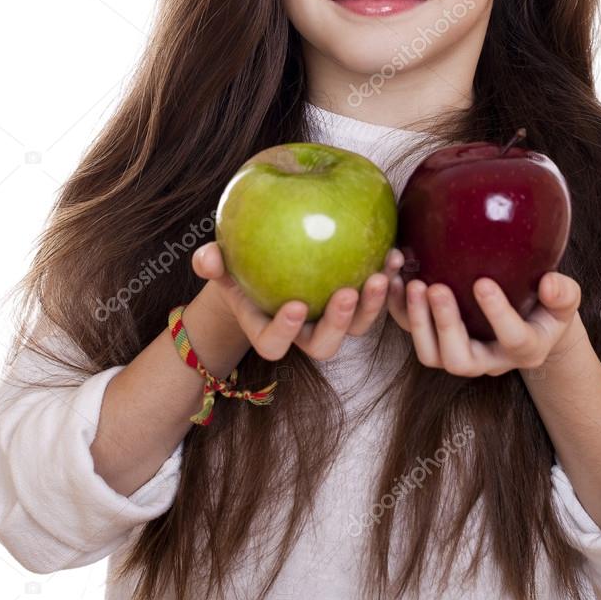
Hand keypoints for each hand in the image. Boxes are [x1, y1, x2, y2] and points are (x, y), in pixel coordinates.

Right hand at [191, 242, 405, 361]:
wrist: (268, 267)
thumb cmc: (240, 266)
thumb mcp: (221, 263)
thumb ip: (211, 263)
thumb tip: (205, 256)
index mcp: (270, 331)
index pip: (275, 344)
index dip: (285, 331)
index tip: (296, 305)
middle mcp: (305, 335)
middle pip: (325, 345)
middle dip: (339, 323)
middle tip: (348, 292)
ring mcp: (334, 322)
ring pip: (358, 327)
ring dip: (373, 305)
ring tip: (381, 273)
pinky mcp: (357, 305)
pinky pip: (377, 300)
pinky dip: (388, 281)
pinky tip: (395, 254)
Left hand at [386, 270, 583, 376]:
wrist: (529, 321)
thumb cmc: (547, 308)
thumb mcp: (564, 301)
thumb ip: (563, 294)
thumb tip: (551, 283)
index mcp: (524, 349)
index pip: (512, 339)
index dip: (497, 315)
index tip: (483, 283)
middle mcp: (488, 360)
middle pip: (459, 359)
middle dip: (445, 325)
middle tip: (435, 287)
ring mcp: (459, 352)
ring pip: (431, 354)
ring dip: (418, 322)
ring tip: (412, 284)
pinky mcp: (436, 339)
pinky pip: (413, 332)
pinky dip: (400, 310)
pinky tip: (394, 279)